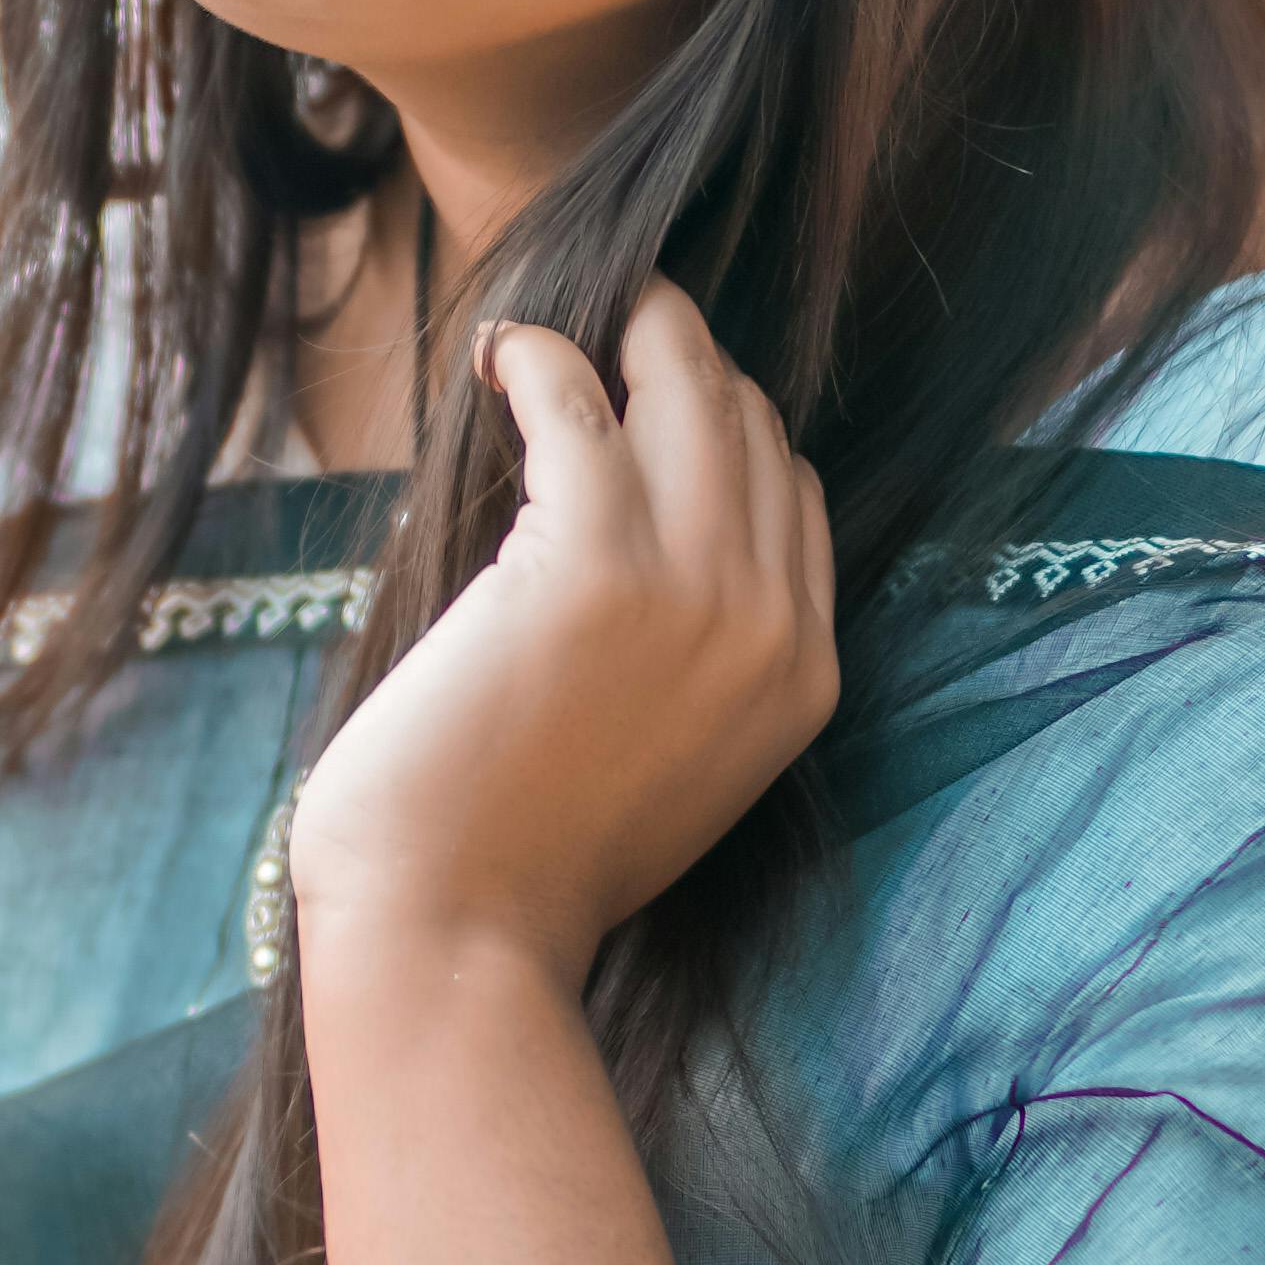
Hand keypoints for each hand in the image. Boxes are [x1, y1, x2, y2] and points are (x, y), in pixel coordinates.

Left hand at [283, 281, 837, 992]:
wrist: (461, 934)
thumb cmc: (524, 860)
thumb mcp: (670, 764)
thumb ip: (696, 659)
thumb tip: (643, 545)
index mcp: (803, 678)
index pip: (795, 493)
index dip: (724, 430)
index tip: (649, 405)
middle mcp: (774, 623)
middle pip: (753, 424)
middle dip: (679, 359)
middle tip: (604, 333)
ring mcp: (698, 585)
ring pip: (689, 385)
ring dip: (624, 329)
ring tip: (548, 331)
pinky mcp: (594, 556)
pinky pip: (578, 398)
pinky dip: (535, 357)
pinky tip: (496, 357)